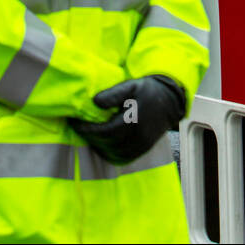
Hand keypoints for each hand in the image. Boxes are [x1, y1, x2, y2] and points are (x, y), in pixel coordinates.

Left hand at [68, 75, 185, 163]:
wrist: (170, 101)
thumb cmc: (148, 91)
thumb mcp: (131, 85)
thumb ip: (113, 94)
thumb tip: (95, 102)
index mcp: (134, 120)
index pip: (105, 131)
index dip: (88, 130)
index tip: (75, 123)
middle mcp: (138, 136)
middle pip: (108, 144)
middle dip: (90, 137)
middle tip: (79, 128)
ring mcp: (141, 145)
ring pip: (114, 154)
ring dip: (98, 147)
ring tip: (89, 136)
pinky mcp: (143, 150)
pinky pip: (123, 158)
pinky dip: (109, 154)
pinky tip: (102, 145)